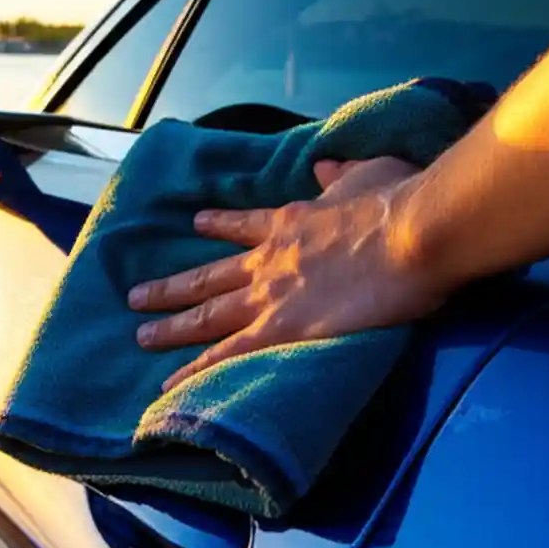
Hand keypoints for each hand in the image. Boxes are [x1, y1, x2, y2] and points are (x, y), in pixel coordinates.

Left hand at [128, 157, 447, 391]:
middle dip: (172, 287)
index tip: (197, 224)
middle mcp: (268, 258)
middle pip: (209, 276)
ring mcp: (270, 295)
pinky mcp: (281, 328)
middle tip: (136, 295)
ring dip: (170, 325)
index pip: (244, 224)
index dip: (219, 226)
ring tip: (140, 335)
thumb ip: (340, 173)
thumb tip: (324, 165)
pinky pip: (226, 353)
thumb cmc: (399, 201)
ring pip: (206, 314)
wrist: (412, 234)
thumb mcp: (368, 172)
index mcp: (291, 221)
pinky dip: (194, 368)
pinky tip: (169, 382)